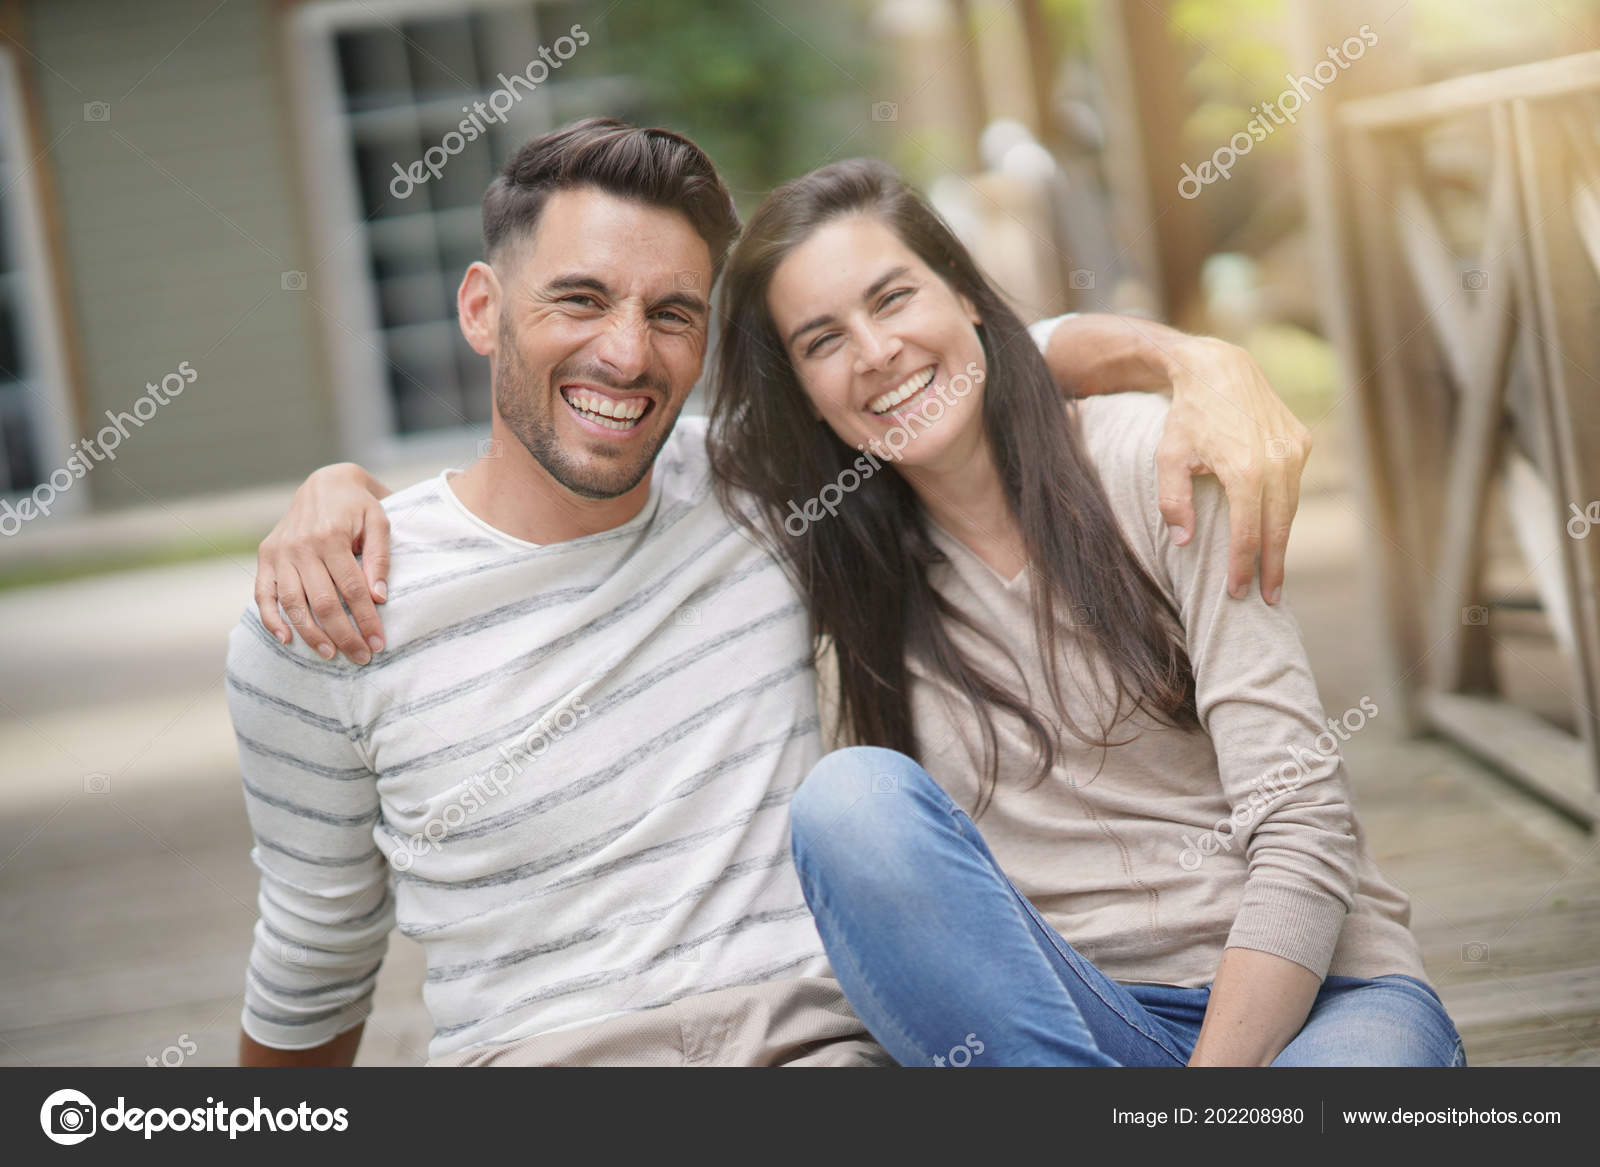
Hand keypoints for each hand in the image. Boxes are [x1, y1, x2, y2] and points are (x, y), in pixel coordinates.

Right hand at [255, 464, 390, 662]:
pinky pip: (263, 594)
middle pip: (323, 602)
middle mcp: (301, 546)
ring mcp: (280, 552)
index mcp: (331, 536)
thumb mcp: (379, 522)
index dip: (366, 620)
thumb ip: (380, 558)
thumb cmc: (358, 506)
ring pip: (292, 603)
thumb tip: (379, 598)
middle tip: (360, 657)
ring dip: (311, 634)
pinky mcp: (266, 556)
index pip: (352, 589)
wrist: (325, 483)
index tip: (379, 644)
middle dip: (343, 634)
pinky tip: (287, 640)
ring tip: (330, 654)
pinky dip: (271, 619)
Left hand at [1154, 337, 1310, 603]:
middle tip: (1268, 599)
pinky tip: (1273, 530)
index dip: (1242, 567)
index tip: (1236, 592)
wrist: (1218, 368)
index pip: (1247, 534)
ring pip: (1290, 508)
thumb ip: (1172, 502)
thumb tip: (1184, 542)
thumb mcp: (1167, 458)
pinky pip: (1293, 486)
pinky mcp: (1301, 441)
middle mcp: (1277, 461)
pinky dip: (1284, 510)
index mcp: (1244, 470)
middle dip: (1272, 566)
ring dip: (1281, 541)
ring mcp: (1294, 450)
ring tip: (1272, 572)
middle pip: (1277, 528)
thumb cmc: (1186, 416)